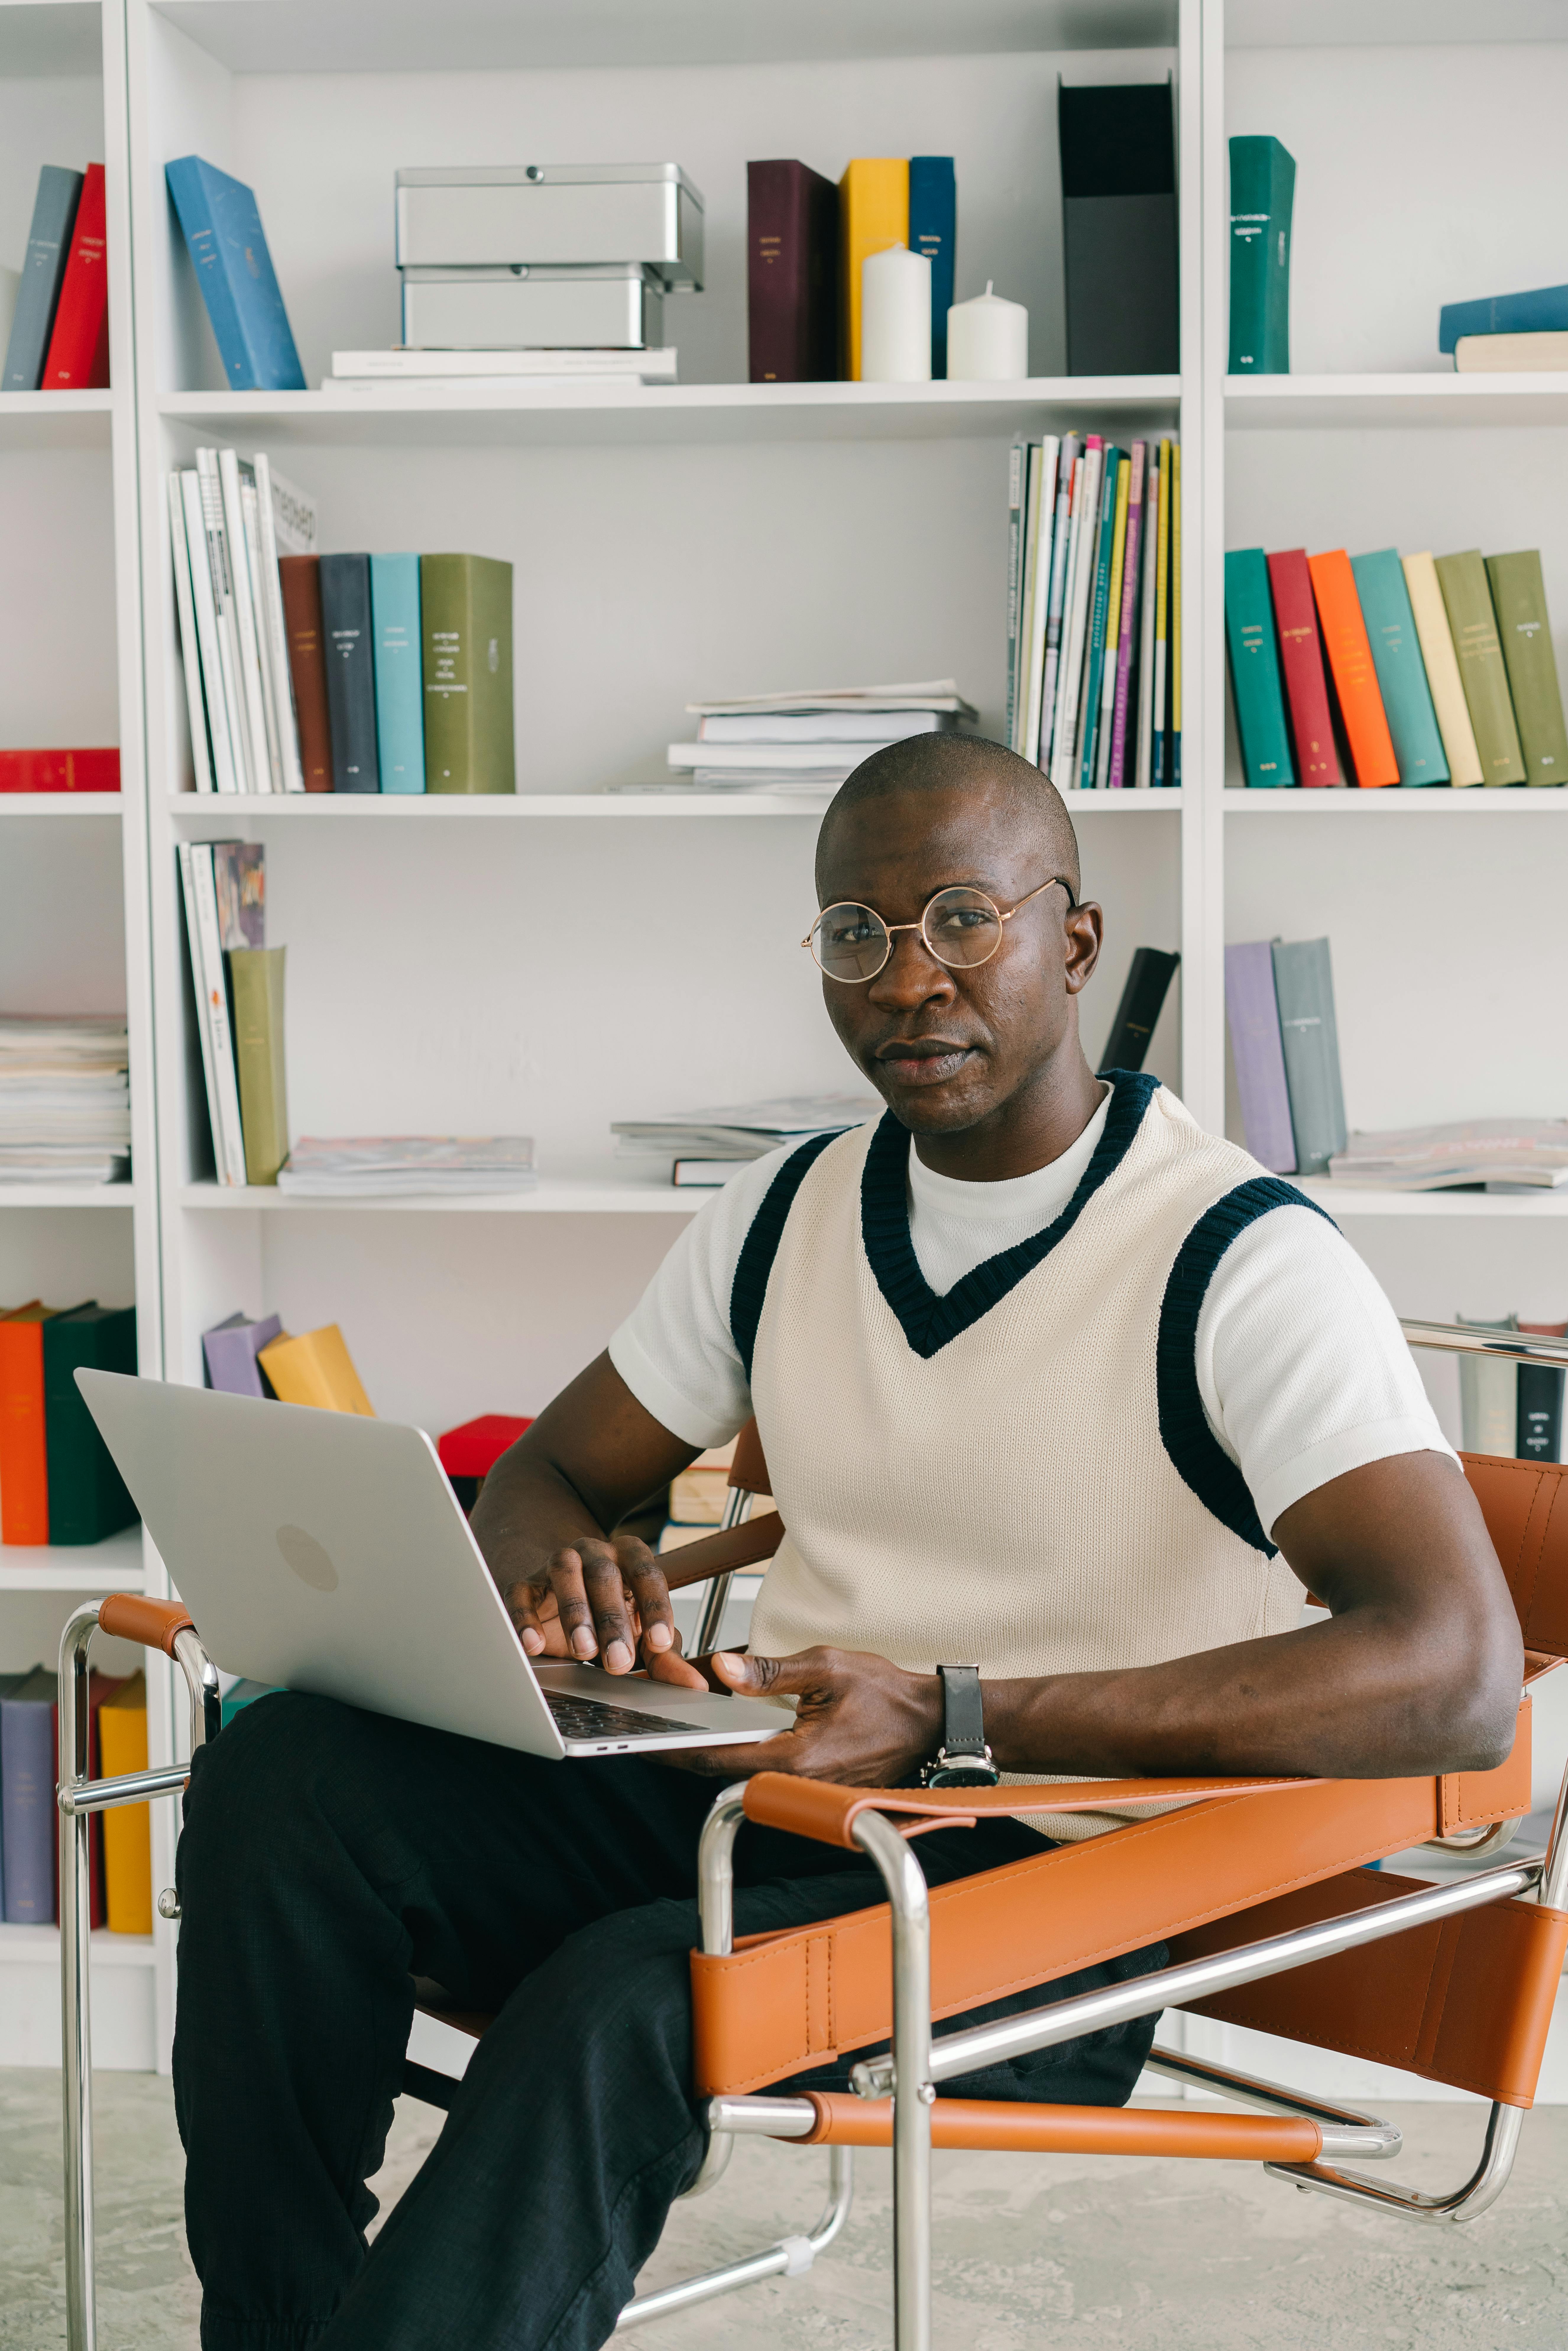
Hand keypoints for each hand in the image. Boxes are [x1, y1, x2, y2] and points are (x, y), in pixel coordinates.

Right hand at [506, 1536, 706, 1687]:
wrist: (569, 1604)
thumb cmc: (616, 1618)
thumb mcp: (644, 1636)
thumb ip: (667, 1659)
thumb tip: (695, 1686)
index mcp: (631, 1557)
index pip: (649, 1575)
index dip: (655, 1608)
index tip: (661, 1644)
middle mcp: (596, 1551)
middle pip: (606, 1576)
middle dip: (613, 1620)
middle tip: (618, 1663)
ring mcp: (559, 1562)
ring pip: (565, 1573)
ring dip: (575, 1611)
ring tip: (582, 1651)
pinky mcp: (526, 1583)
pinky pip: (520, 1594)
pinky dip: (525, 1618)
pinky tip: (533, 1645)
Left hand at [669, 1646, 943, 1782]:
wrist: (931, 1721)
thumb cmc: (887, 1693)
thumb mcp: (827, 1667)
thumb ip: (771, 1670)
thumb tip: (724, 1668)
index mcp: (796, 1757)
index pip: (718, 1758)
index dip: (675, 1750)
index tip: (643, 1740)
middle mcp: (799, 1781)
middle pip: (724, 1770)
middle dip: (687, 1748)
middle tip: (653, 1726)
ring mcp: (809, 1789)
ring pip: (744, 1772)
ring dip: (715, 1750)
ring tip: (683, 1725)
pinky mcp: (816, 1785)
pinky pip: (767, 1771)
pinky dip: (742, 1753)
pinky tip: (729, 1730)